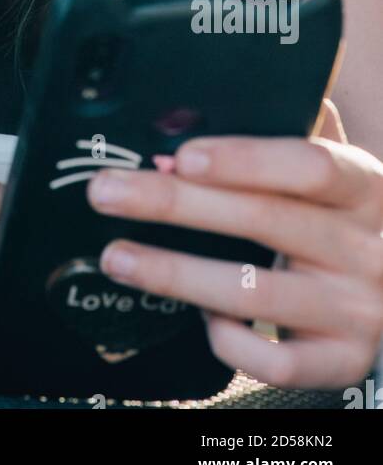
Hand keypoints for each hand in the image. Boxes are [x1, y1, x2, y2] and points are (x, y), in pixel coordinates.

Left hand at [86, 101, 382, 388]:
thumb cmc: (347, 215)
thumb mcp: (337, 170)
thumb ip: (288, 131)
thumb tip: (200, 103)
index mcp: (364, 188)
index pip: (309, 166)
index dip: (243, 159)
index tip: (181, 155)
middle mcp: (366, 249)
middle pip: (264, 222)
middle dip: (174, 205)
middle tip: (108, 192)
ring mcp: (358, 310)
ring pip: (255, 294)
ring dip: (174, 273)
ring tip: (117, 256)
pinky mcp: (343, 360)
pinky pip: (275, 361)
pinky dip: (228, 338)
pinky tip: (200, 316)